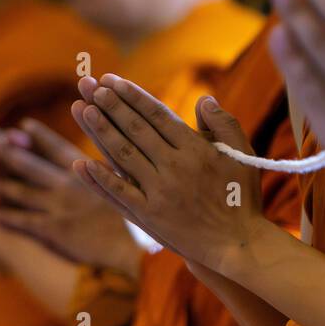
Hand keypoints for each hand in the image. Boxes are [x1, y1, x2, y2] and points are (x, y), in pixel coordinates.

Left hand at [0, 117, 141, 276]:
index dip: (37, 135)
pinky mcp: (54, 230)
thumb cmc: (128, 215)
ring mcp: (58, 207)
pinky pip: (24, 221)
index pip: (56, 147)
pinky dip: (6, 215)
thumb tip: (91, 152)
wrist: (130, 248)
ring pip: (21, 191)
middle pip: (30, 164)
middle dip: (5, 151)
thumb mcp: (118, 182)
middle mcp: (68, 184)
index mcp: (85, 170)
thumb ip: (102, 166)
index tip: (21, 126)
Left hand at [70, 73, 266, 272]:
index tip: (114, 81)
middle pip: (136, 130)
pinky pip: (120, 193)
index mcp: (195, 149)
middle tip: (91, 86)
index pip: (157, 114)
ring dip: (101, 132)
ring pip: (123, 155)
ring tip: (83, 110)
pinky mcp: (149, 217)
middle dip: (112, 106)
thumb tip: (203, 98)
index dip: (133, 96)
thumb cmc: (241, 196)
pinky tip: (82, 163)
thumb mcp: (242, 154)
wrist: (237, 244)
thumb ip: (223, 123)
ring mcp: (159, 193)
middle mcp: (174, 167)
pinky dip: (100, 178)